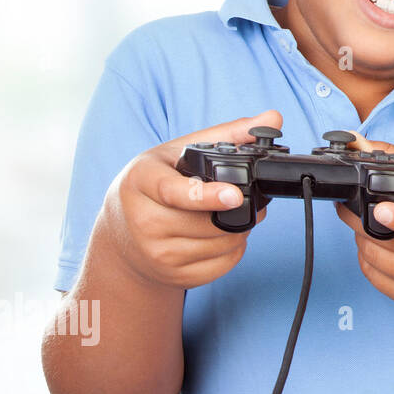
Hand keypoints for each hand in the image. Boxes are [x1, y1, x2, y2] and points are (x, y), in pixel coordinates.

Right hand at [102, 110, 281, 288]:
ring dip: (239, 230)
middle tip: (241, 198)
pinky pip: (221, 266)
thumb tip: (273, 117)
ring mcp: (156, 253)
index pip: (175, 193)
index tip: (235, 195)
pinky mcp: (172, 276)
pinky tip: (223, 237)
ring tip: (231, 215)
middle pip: (208, 222)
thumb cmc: (152, 186)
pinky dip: (233, 251)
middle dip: (236, 210)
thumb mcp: (177, 152)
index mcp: (141, 182)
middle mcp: (143, 221)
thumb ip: (227, 134)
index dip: (208, 196)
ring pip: (220, 245)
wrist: (120, 235)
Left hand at [334, 133, 393, 306]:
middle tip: (359, 203)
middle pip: (381, 237)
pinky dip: (366, 257)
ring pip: (369, 256)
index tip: (379, 210)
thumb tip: (354, 140)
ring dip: (361, 236)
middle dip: (360, 216)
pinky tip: (380, 243)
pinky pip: (371, 276)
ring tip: (375, 223)